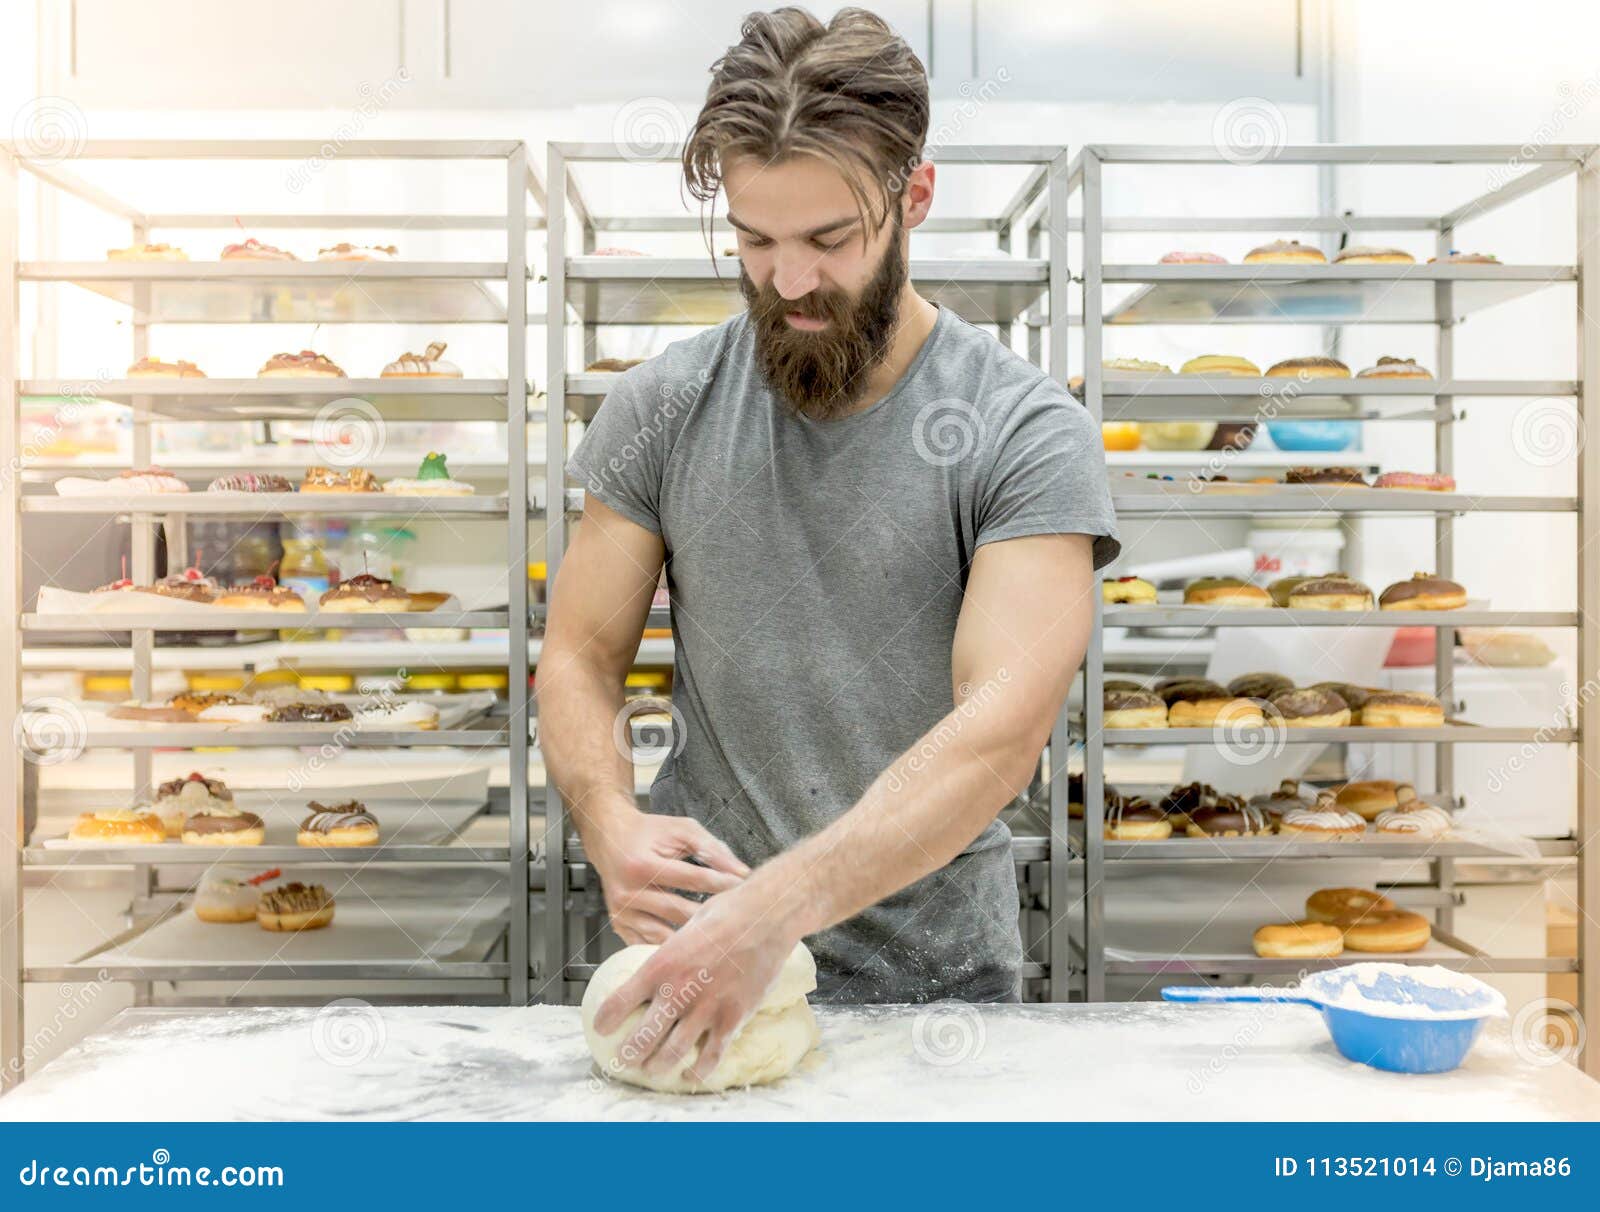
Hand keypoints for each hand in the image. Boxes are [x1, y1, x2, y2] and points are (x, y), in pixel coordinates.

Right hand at [584, 803, 749, 944]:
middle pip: (677, 911)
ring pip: (662, 935)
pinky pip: (646, 944)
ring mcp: (622, 912)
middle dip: (709, 915)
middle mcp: (628, 892)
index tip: (742, 888)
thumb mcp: (681, 830)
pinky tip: (689, 949)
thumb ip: (711, 848)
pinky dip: (668, 949)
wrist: (610, 838)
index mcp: (642, 864)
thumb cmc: (649, 832)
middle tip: (738, 920)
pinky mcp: (619, 925)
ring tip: (718, 940)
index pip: (691, 879)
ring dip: (690, 939)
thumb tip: (740, 871)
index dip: (720, 884)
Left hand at [593, 881, 798, 1083]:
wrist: (767, 917)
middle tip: (624, 1059)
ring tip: (651, 1069)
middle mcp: (678, 990)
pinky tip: (691, 1074)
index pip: (619, 1001)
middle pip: (642, 1036)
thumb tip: (663, 963)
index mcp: (661, 964)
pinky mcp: (732, 1017)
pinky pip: (712, 1054)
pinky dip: (699, 1069)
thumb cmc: (728, 913)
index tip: (601, 1028)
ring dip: (657, 1066)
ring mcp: (706, 1007)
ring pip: (672, 1052)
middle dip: (628, 1053)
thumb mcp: (685, 927)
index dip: (605, 1020)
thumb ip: (672, 952)